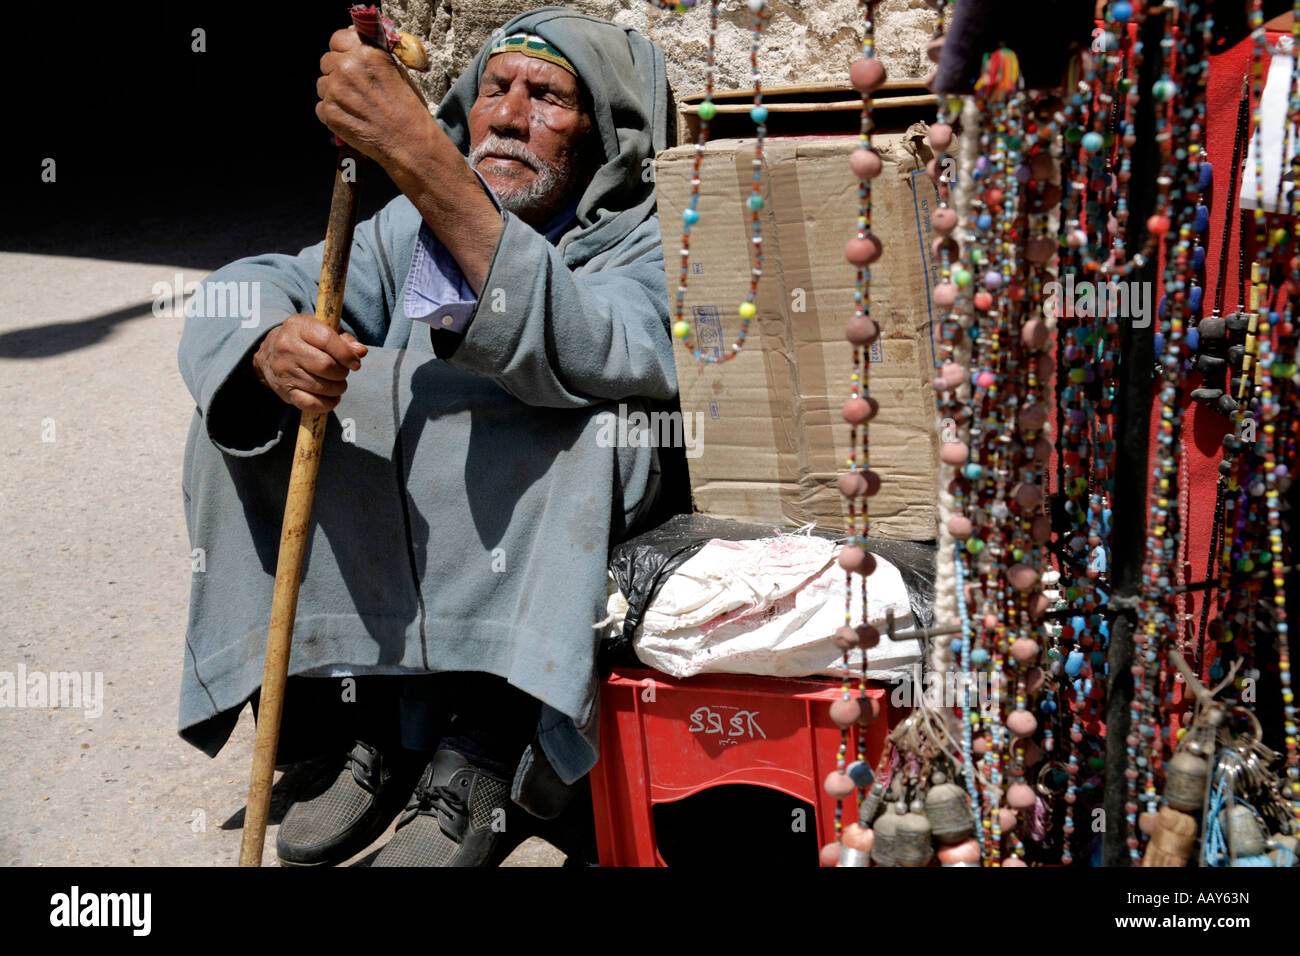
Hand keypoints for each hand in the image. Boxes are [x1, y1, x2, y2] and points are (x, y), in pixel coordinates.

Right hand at [253, 314, 366, 412]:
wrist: (269, 354)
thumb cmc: (305, 341)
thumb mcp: (322, 330)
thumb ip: (345, 340)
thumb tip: (361, 352)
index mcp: (298, 327)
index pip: (327, 340)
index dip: (346, 354)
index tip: (355, 363)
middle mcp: (287, 347)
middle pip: (325, 366)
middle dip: (342, 372)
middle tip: (342, 372)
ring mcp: (284, 371)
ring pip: (321, 386)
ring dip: (338, 388)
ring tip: (337, 383)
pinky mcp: (284, 391)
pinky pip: (311, 403)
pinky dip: (328, 404)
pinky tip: (332, 397)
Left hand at [316, 27, 428, 169]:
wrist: (409, 143)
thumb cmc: (408, 109)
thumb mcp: (397, 72)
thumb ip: (372, 56)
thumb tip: (354, 39)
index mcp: (367, 53)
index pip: (338, 39)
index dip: (342, 50)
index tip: (348, 59)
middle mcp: (348, 67)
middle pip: (326, 61)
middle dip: (337, 73)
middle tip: (355, 90)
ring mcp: (336, 89)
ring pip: (322, 84)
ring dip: (334, 94)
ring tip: (356, 108)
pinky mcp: (329, 111)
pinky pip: (321, 107)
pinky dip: (333, 114)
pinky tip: (352, 120)